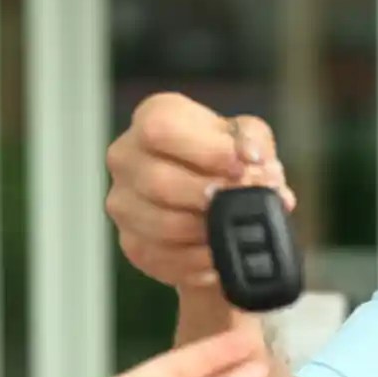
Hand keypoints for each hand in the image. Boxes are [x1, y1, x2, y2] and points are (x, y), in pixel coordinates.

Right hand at [106, 92, 296, 290]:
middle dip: (209, 196)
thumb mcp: (247, 136)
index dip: (205, 152)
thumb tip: (253, 159)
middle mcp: (127, 157)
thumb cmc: (226, 156)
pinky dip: (202, 258)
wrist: (213, 196)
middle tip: (240, 201)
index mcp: (153, 118)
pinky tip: (221, 249)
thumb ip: (253, 142)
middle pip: (158, 182)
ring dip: (208, 229)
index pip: (160, 129)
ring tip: (236, 225)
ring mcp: (123, 203)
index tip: (239, 166)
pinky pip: (165, 258)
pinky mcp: (132, 243)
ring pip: (163, 225)